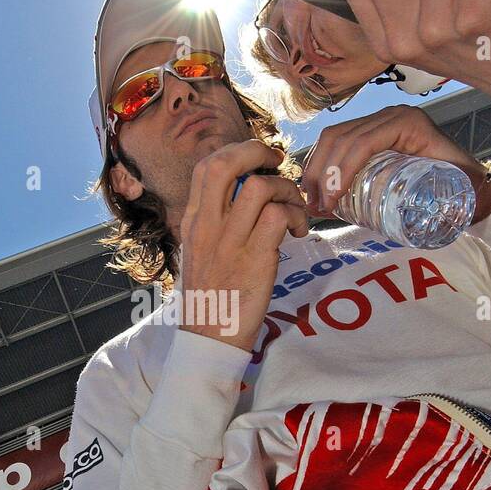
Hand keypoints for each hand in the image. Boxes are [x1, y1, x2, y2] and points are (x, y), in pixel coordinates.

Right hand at [179, 140, 309, 351]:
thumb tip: (242, 195)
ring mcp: (230, 243)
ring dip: (287, 190)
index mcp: (193, 222)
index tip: (260, 161)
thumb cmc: (211, 296)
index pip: (207, 166)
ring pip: (260, 187)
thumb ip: (215, 222)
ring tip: (294, 210)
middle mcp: (208, 227)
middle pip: (227, 164)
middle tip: (278, 167)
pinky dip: (296, 217)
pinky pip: (279, 217)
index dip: (238, 152)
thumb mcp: (200, 253)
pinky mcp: (255, 260)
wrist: (210, 338)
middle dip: (259, 153)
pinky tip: (296, 233)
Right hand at [299, 104, 490, 225]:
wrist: (473, 179)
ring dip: (316, 168)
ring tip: (313, 201)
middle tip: (317, 207)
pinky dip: (322, 163)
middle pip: (342, 137)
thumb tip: (411, 222)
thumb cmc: (467, 186)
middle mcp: (390, 116)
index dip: (341, 171)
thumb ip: (442, 199)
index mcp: (408, 123)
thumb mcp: (459, 188)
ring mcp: (378, 122)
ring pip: (334, 136)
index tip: (331, 203)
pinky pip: (338, 141)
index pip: (363, 142)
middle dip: (322, 173)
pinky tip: (316, 188)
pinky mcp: (370, 133)